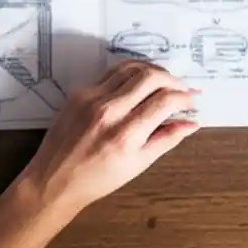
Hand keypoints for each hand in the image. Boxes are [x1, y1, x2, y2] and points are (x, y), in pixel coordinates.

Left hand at [13, 60, 199, 216]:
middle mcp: (109, 111)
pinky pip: (112, 73)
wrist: (55, 179)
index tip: (191, 102)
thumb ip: (166, 139)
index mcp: (125, 134)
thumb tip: (192, 123)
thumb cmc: (97, 178)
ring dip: (153, 70)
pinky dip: (132, 72)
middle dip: (173, 79)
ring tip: (164, 81)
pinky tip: (140, 81)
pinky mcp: (80, 92)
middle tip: (181, 89)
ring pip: (132, 68)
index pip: (164, 101)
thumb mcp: (138, 164)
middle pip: (151, 77)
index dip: (184, 98)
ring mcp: (91, 98)